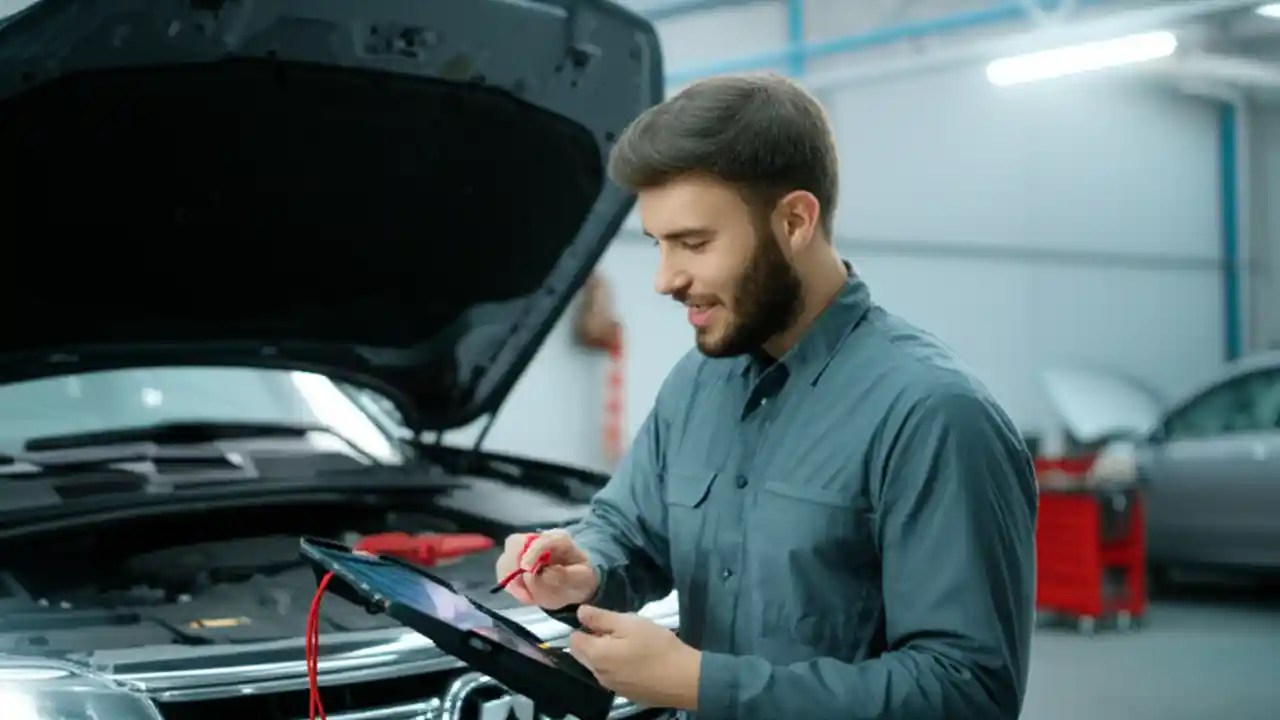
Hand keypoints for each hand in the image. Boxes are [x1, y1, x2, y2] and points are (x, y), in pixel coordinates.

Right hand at [494, 529, 597, 609]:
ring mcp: (525, 551)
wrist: (578, 580)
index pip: (541, 540)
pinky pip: (504, 572)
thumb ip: (564, 576)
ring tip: (526, 596)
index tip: (527, 571)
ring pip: (505, 558)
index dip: (531, 553)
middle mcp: (539, 540)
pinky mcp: (517, 562)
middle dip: (513, 567)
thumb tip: (542, 574)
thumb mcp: (582, 578)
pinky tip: (525, 595)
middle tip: (524, 591)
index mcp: (559, 538)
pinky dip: (510, 585)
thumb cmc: (582, 576)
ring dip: (510, 579)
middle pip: (514, 543)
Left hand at [568, 605, 700, 710]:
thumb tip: (580, 612)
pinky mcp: (624, 693)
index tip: (605, 621)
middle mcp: (597, 674)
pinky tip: (637, 661)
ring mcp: (611, 686)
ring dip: (605, 653)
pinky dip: (617, 666)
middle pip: (582, 653)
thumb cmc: (656, 646)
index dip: (585, 626)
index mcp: (595, 655)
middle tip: (620, 631)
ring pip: (597, 665)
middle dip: (593, 640)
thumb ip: (601, 617)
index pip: (573, 639)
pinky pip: (611, 675)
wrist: (683, 679)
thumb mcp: (629, 623)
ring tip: (631, 644)